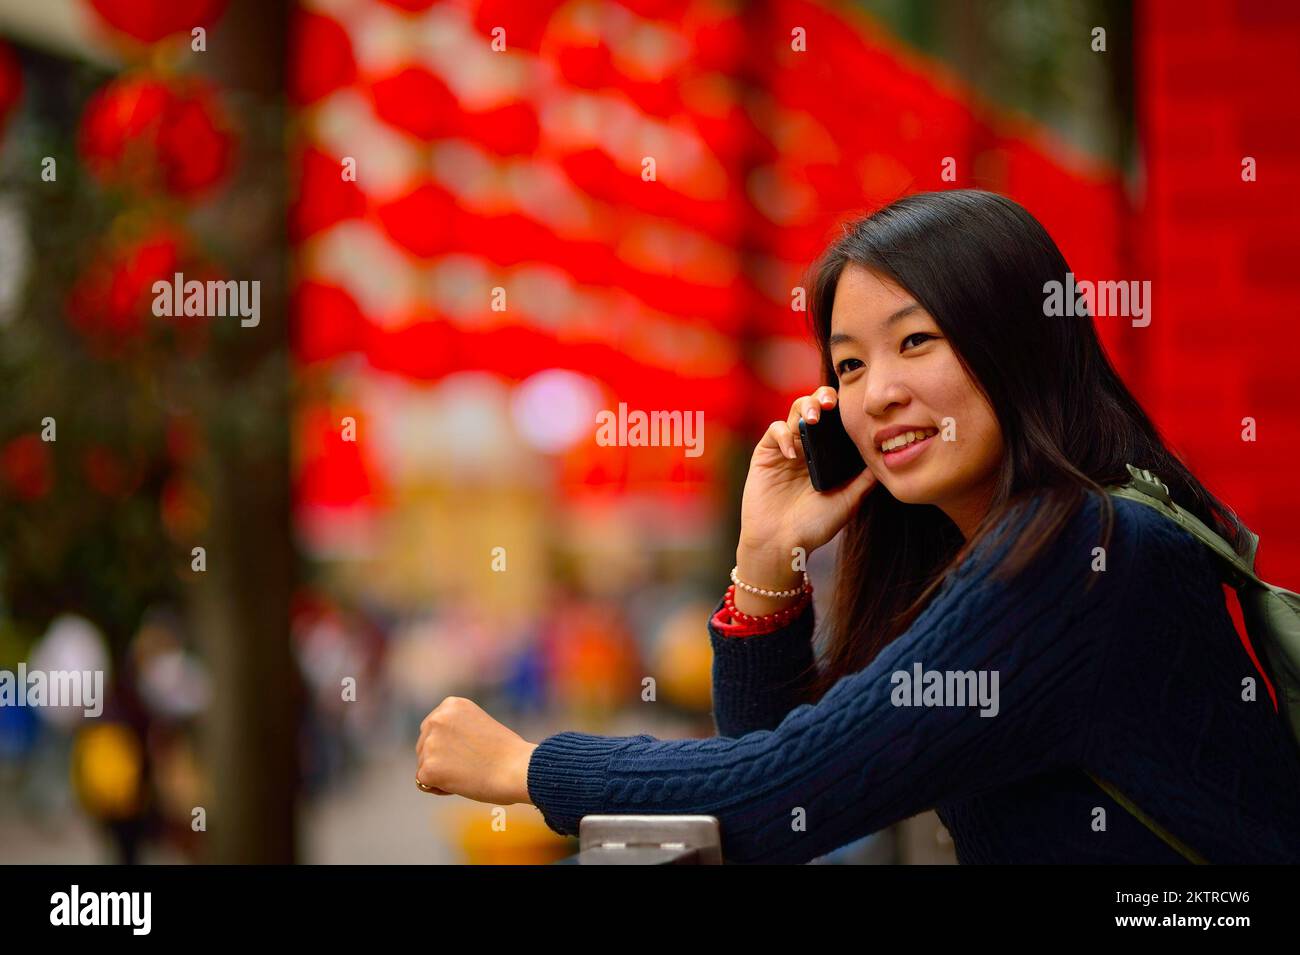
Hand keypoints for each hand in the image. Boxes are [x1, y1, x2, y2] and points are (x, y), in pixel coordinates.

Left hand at [415, 696, 538, 805]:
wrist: (517, 770)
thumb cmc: (507, 753)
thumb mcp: (479, 726)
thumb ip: (457, 730)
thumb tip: (441, 748)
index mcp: (451, 704)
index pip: (434, 728)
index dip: (451, 744)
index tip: (472, 749)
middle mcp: (437, 718)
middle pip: (423, 745)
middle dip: (441, 758)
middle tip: (470, 764)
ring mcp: (430, 743)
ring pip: (424, 764)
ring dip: (441, 773)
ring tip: (469, 772)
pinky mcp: (428, 767)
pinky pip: (423, 782)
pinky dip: (440, 788)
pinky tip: (461, 783)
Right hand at [739, 386, 878, 560]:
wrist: (781, 544)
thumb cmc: (814, 526)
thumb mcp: (848, 502)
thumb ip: (865, 480)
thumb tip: (888, 457)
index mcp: (828, 455)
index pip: (837, 421)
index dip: (843, 408)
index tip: (853, 406)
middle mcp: (808, 447)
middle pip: (815, 407)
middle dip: (822, 398)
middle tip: (830, 402)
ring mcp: (786, 449)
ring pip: (795, 412)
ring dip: (805, 408)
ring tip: (814, 418)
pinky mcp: (766, 454)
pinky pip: (775, 430)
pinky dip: (784, 435)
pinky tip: (793, 453)